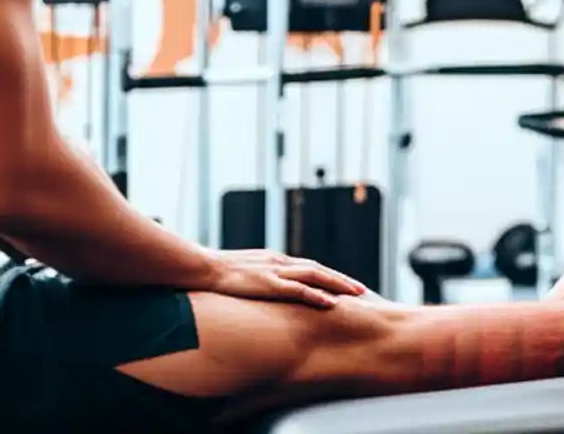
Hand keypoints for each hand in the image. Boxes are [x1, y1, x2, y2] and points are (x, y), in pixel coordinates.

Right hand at [205, 249, 368, 308]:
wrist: (200, 267)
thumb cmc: (217, 273)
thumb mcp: (243, 273)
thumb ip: (257, 279)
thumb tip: (262, 289)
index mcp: (275, 260)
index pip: (309, 267)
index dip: (329, 276)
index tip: (346, 285)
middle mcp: (280, 262)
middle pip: (320, 269)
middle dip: (342, 280)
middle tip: (363, 290)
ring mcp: (275, 271)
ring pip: (316, 276)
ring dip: (338, 285)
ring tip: (357, 294)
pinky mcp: (268, 283)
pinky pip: (298, 290)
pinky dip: (317, 295)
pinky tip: (331, 303)